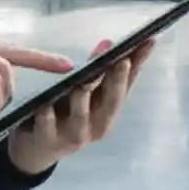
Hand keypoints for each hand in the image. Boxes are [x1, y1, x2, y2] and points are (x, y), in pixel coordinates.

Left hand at [6, 38, 155, 175]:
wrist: (40, 148)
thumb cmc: (68, 113)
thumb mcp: (86, 94)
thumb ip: (98, 72)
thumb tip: (108, 43)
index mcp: (109, 109)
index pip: (128, 82)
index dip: (139, 62)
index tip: (148, 41)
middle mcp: (98, 124)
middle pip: (111, 101)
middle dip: (117, 81)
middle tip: (122, 60)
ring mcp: (75, 135)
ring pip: (81, 116)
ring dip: (83, 99)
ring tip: (83, 82)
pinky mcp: (49, 140)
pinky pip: (48, 127)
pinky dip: (47, 116)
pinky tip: (45, 105)